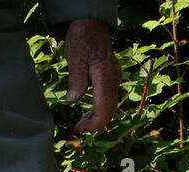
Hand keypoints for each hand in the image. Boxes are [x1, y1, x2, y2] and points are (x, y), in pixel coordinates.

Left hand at [64, 19, 120, 133]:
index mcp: (105, 77)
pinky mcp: (112, 77)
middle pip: (109, 110)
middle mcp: (114, 79)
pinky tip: (89, 112)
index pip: (104, 108)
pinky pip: (109, 97)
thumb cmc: (82, 39)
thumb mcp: (75, 58)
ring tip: (82, 123)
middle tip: (80, 129)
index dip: (94, 123)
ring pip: (110, 105)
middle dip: (95, 123)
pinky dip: (100, 107)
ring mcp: (115, 78)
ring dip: (97, 117)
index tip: (80, 129)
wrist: (92, 24)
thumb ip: (76, 80)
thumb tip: (73, 101)